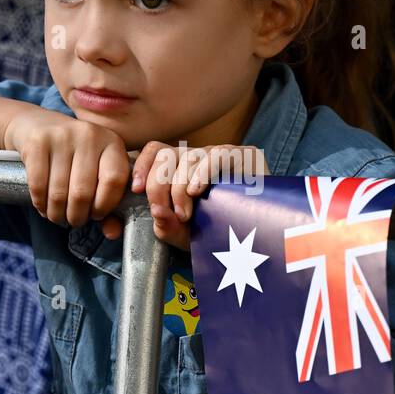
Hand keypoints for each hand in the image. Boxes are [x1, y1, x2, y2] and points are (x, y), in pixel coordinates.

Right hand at [3, 107, 130, 227]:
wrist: (38, 125)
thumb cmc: (75, 157)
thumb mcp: (97, 170)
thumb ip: (108, 202)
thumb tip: (112, 233)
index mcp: (112, 142)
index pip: (114, 181)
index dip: (105, 206)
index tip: (96, 215)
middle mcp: (89, 134)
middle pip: (83, 192)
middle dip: (77, 216)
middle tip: (74, 221)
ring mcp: (62, 135)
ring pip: (59, 192)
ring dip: (57, 214)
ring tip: (58, 217)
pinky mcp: (37, 142)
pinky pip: (38, 185)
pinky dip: (40, 203)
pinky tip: (43, 206)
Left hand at [98, 142, 268, 250]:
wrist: (259, 242)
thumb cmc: (218, 235)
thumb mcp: (185, 236)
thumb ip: (167, 227)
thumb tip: (158, 213)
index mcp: (180, 169)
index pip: (156, 151)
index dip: (142, 165)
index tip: (135, 189)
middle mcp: (199, 158)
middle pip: (167, 154)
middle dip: (158, 184)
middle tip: (163, 210)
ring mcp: (221, 154)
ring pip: (190, 157)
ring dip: (180, 187)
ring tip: (185, 213)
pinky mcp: (245, 156)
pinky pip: (218, 156)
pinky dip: (203, 173)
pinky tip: (197, 192)